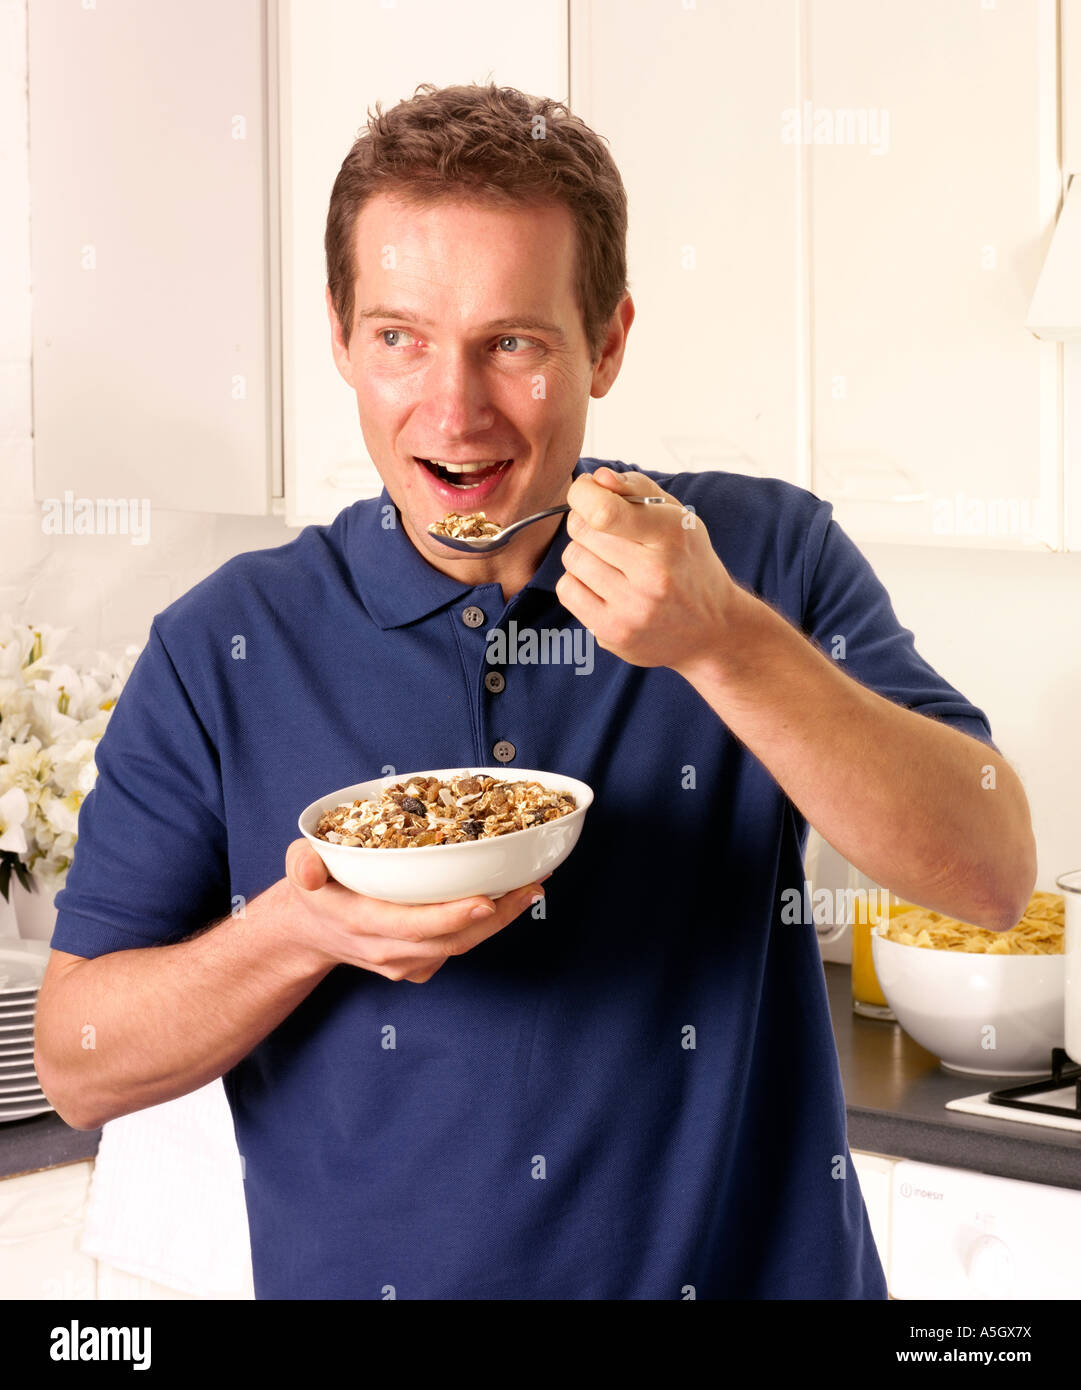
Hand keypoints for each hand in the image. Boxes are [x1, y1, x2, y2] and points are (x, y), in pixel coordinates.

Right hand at [283, 839, 546, 982]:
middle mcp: (389, 950)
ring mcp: (407, 962)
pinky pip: (460, 947)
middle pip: (451, 940)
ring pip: (462, 946)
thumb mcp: (300, 868)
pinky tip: (511, 896)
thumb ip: (300, 864)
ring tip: (532, 887)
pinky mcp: (421, 963)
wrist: (313, 930)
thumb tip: (306, 869)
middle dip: (496, 917)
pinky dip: (487, 924)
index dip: (451, 916)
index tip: (486, 900)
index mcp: (362, 924)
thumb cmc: (316, 890)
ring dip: (501, 919)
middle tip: (531, 886)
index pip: (411, 926)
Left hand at [556, 467, 741, 674]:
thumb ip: (637, 489)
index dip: (583, 494)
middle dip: (587, 521)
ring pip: (572, 558)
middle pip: (582, 530)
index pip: (604, 511)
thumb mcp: (678, 518)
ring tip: (611, 561)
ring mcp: (632, 609)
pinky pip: (566, 589)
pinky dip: (578, 582)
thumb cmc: (689, 565)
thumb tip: (597, 479)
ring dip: (584, 553)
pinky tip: (603, 585)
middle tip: (607, 531)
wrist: (711, 630)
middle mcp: (653, 575)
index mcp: (671, 537)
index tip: (587, 492)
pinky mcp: (612, 633)